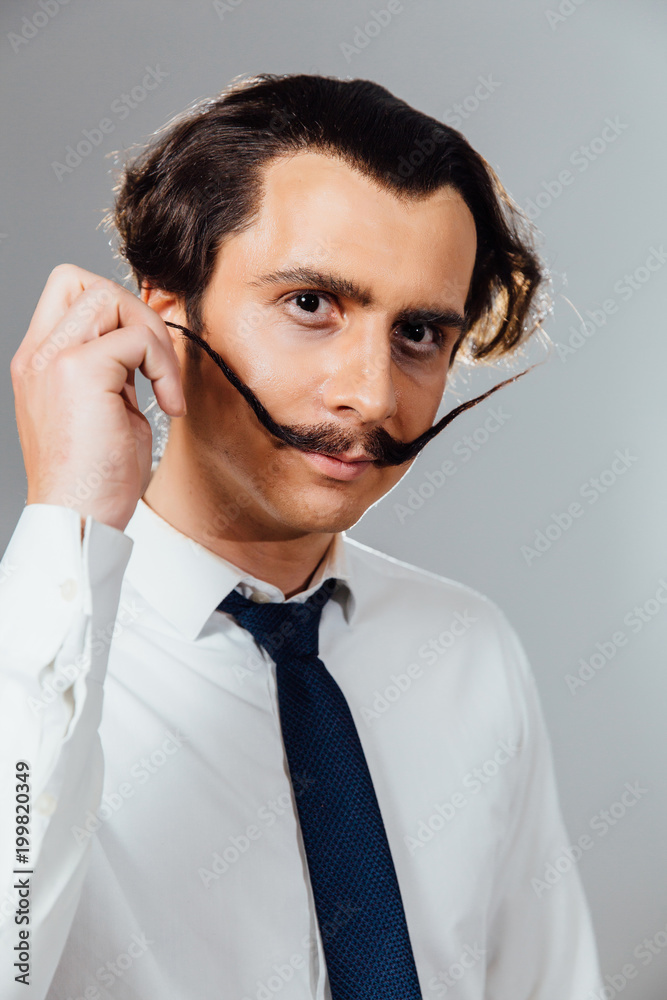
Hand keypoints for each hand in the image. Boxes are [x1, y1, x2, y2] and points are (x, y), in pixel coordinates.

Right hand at [10, 264, 185, 532]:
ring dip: (152, 337)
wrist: (80, 521)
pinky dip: (164, 368)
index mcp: (39, 362)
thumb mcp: (107, 410)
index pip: (67, 292)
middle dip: (136, 313)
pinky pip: (136, 339)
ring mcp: (53, 360)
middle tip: (157, 366)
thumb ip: (117, 370)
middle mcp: (38, 356)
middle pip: (84, 281)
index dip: (114, 308)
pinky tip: (169, 407)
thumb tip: (147, 342)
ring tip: (164, 387)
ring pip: (109, 297)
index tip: (141, 358)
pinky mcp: (79, 372)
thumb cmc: (97, 480)